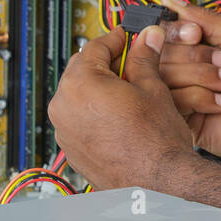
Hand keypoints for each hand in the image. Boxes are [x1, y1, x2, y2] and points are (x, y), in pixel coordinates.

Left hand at [47, 24, 194, 190]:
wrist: (157, 182)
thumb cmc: (155, 142)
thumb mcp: (153, 88)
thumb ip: (144, 58)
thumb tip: (147, 38)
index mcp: (80, 84)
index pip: (94, 47)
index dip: (116, 39)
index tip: (128, 37)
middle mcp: (63, 107)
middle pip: (81, 69)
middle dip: (106, 63)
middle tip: (131, 61)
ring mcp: (64, 130)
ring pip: (79, 95)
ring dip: (100, 87)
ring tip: (129, 90)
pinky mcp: (71, 149)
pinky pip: (79, 119)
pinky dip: (95, 111)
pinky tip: (120, 114)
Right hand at [155, 0, 220, 173]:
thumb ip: (207, 20)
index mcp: (205, 48)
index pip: (167, 33)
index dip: (178, 32)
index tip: (197, 35)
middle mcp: (194, 70)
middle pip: (162, 55)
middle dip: (196, 57)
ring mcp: (191, 96)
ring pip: (165, 78)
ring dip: (202, 78)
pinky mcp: (190, 122)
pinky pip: (174, 104)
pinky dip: (200, 99)